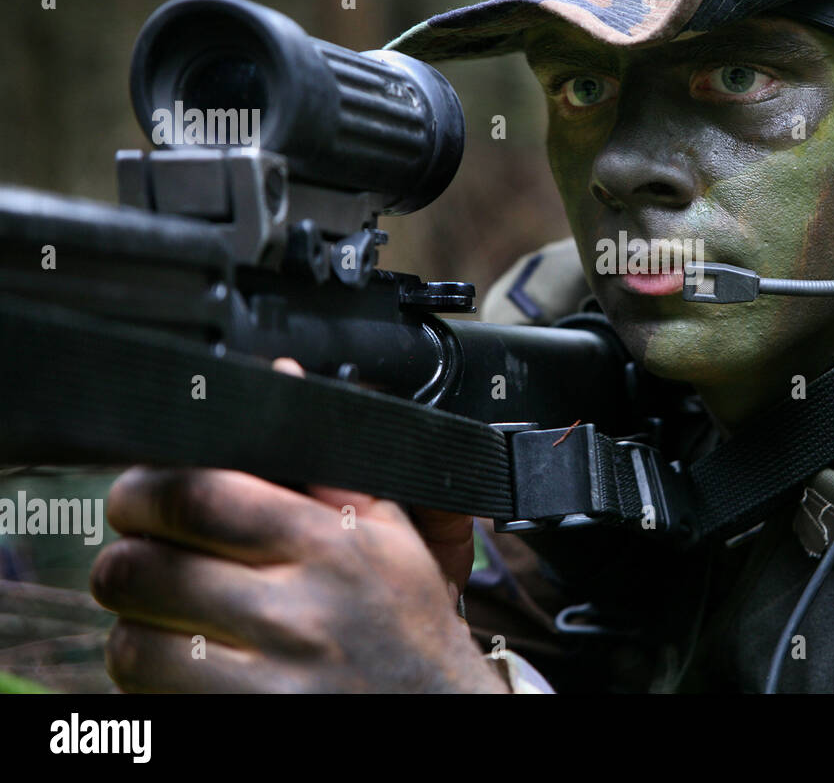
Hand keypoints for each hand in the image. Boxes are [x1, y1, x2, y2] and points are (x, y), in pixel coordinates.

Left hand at [90, 358, 506, 692]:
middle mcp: (296, 611)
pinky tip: (182, 663)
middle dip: (125, 557)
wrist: (439, 717)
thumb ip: (324, 459)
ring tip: (163, 615)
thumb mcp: (388, 531)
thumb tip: (280, 376)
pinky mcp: (243, 727)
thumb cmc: (407, 625)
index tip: (140, 496)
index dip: (144, 489)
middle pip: (144, 567)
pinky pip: (148, 698)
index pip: (197, 493)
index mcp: (328, 543)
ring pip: (131, 640)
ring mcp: (268, 680)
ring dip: (133, 624)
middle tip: (143, 555)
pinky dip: (147, 678)